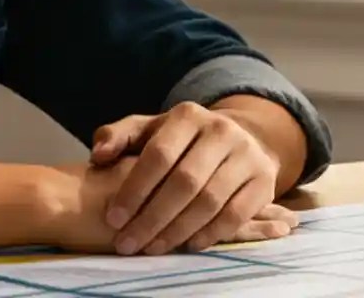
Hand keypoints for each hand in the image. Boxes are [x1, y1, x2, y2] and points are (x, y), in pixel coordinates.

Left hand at [90, 101, 285, 254]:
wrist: (236, 140)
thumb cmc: (180, 142)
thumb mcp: (148, 131)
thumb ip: (118, 138)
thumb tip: (98, 155)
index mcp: (188, 115)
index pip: (158, 155)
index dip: (135, 189)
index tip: (114, 218)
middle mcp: (221, 130)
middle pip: (184, 182)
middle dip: (152, 217)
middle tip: (128, 243)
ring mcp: (247, 155)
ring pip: (210, 201)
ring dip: (178, 231)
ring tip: (152, 248)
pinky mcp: (265, 180)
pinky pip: (236, 215)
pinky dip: (210, 234)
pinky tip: (187, 246)